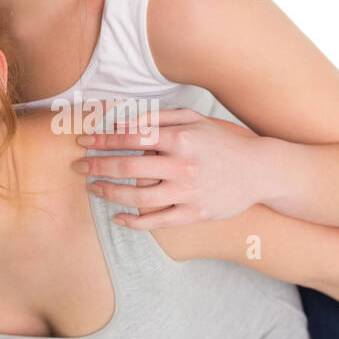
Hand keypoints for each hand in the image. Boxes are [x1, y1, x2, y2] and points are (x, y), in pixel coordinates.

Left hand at [71, 107, 272, 229]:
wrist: (260, 170)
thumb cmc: (224, 141)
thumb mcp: (195, 119)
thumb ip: (160, 117)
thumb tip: (125, 121)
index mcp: (181, 138)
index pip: (132, 137)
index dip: (103, 139)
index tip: (83, 141)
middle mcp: (183, 165)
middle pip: (129, 167)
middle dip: (98, 165)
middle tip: (78, 166)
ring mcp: (189, 192)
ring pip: (139, 197)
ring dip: (110, 193)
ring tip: (93, 188)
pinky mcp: (195, 214)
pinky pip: (158, 221)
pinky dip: (134, 222)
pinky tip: (118, 217)